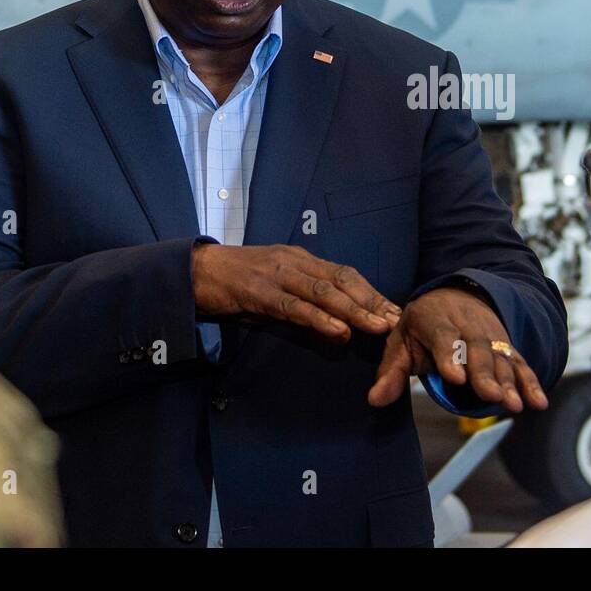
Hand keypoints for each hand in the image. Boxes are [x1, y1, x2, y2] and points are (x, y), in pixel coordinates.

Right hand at [191, 243, 400, 341]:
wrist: (195, 270)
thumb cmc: (237, 282)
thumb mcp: (276, 288)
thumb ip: (304, 303)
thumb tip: (337, 327)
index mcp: (301, 260)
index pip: (346, 274)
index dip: (371, 293)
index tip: (394, 311)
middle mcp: (295, 262)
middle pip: (342, 280)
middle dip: (371, 301)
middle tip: (395, 320)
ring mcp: (277, 275)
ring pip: (323, 292)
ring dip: (354, 310)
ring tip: (376, 326)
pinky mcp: (258, 292)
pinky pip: (294, 307)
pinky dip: (319, 319)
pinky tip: (337, 331)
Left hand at [368, 286, 547, 412]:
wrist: (456, 296)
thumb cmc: (422, 326)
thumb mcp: (401, 341)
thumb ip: (391, 372)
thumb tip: (375, 400)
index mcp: (435, 318)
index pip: (443, 337)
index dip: (449, 357)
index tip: (455, 378)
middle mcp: (467, 324)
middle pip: (478, 349)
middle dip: (485, 374)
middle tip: (491, 397)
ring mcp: (490, 334)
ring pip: (501, 357)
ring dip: (510, 383)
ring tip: (514, 406)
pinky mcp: (506, 345)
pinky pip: (520, 363)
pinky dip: (531, 382)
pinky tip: (538, 403)